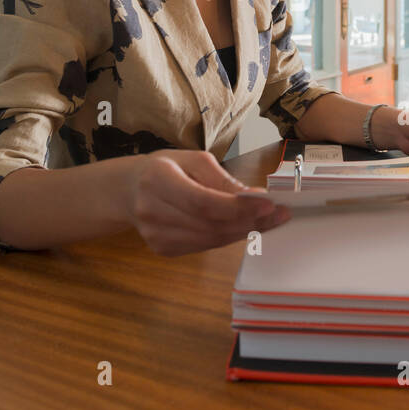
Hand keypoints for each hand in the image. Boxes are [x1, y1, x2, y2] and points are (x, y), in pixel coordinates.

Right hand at [126, 149, 290, 256]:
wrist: (129, 190)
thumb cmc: (165, 168)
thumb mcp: (193, 160)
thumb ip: (223, 180)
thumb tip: (255, 197)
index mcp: (157, 180)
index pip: (204, 202)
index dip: (239, 207)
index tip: (270, 203)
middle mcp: (152, 211)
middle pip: (210, 224)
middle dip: (250, 221)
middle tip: (279, 214)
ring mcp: (155, 235)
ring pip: (211, 239)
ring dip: (244, 231)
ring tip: (268, 221)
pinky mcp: (162, 249)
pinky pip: (204, 246)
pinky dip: (228, 237)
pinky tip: (243, 227)